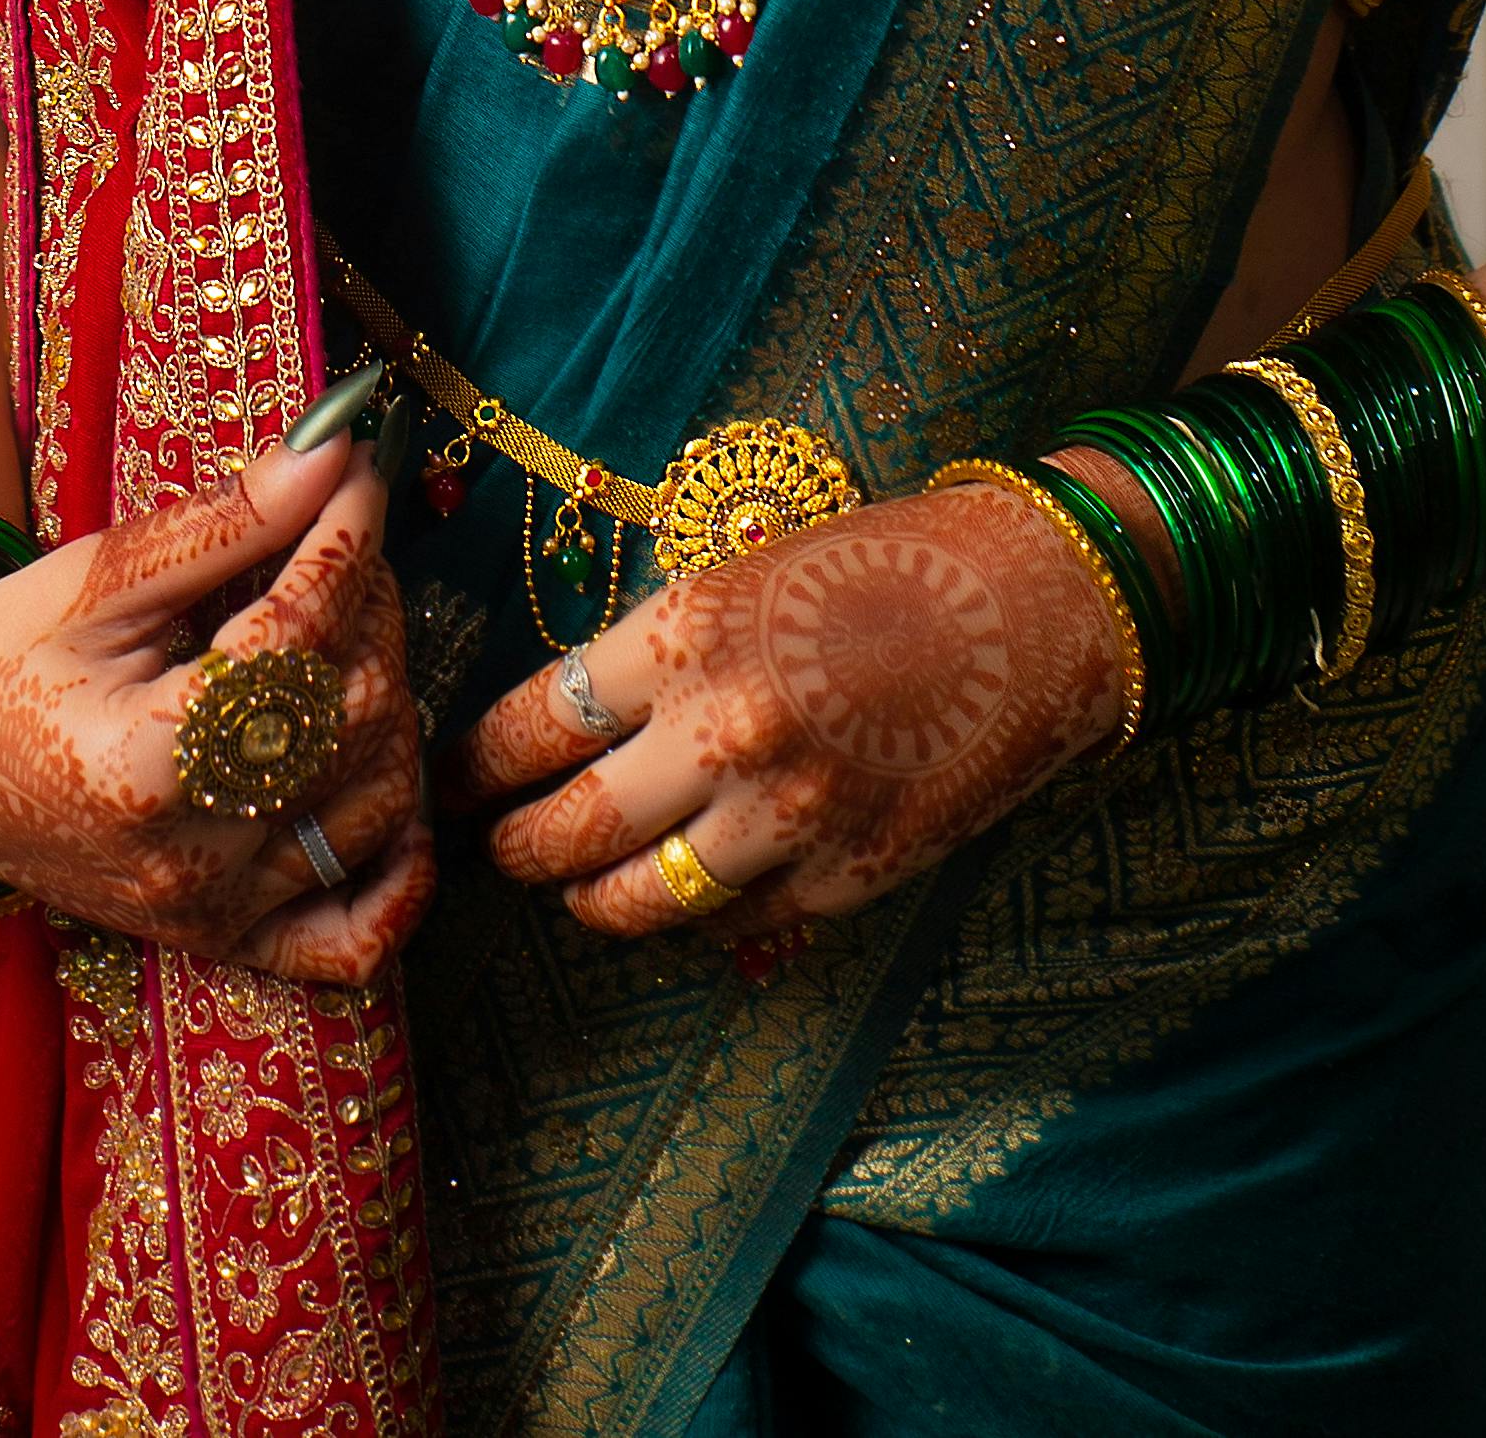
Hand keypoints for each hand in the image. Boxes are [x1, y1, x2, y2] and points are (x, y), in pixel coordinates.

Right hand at [0, 435, 431, 986]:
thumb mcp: (96, 578)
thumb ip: (224, 524)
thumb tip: (330, 455)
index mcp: (146, 761)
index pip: (297, 638)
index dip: (343, 539)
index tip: (356, 471)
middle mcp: (191, 855)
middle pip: (353, 717)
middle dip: (369, 606)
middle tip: (342, 539)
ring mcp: (213, 908)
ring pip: (376, 804)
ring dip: (387, 699)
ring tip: (344, 628)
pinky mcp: (221, 935)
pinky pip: (355, 937)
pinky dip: (399, 870)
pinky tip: (385, 783)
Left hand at [450, 481, 1125, 938]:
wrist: (1035, 607)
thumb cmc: (887, 564)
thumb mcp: (746, 573)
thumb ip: (659, 652)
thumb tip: (568, 722)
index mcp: (686, 633)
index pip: (533, 725)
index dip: (476, 765)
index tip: (450, 778)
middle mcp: (724, 734)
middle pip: (568, 831)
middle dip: (512, 848)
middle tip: (489, 848)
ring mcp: (788, 820)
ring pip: (638, 903)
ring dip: (589, 900)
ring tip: (569, 887)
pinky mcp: (845, 879)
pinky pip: (732, 922)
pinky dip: (696, 913)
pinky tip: (684, 889)